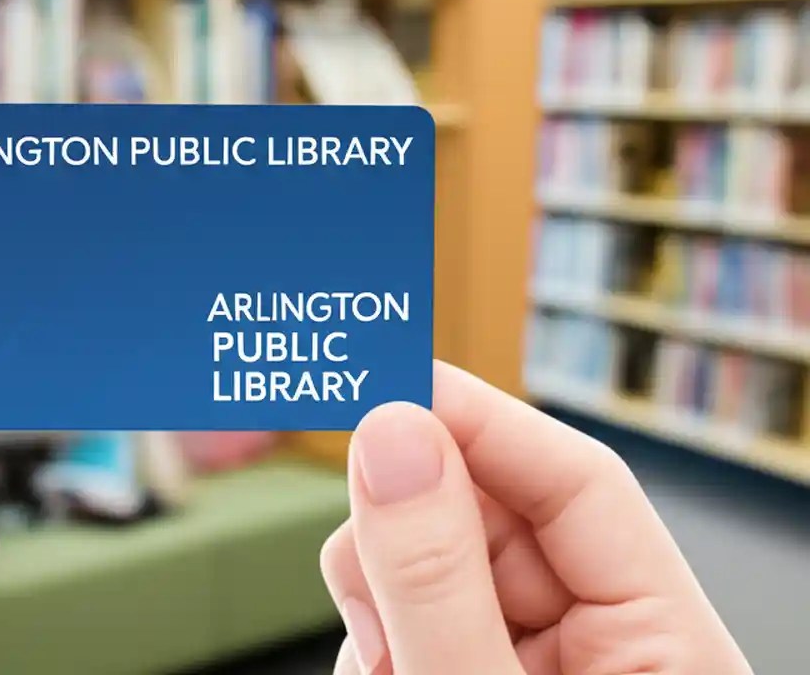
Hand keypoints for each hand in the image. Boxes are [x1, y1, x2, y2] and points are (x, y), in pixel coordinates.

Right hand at [321, 362, 751, 674]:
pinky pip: (405, 617)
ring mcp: (525, 661)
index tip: (389, 377)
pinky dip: (373, 639)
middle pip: (484, 516)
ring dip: (377, 598)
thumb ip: (438, 580)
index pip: (578, 480)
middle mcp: (597, 642)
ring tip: (385, 669)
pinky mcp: (464, 672)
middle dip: (405, 531)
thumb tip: (392, 438)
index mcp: (663, 642)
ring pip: (428, 564)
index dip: (480, 418)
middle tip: (360, 563)